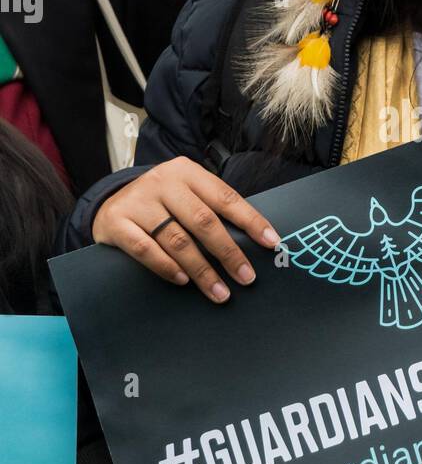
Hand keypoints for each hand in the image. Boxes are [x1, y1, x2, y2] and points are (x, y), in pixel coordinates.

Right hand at [92, 156, 280, 302]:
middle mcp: (162, 182)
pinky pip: (146, 250)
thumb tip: (253, 241)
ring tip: (219, 291)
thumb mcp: (185, 194)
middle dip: (229, 253)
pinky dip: (167, 267)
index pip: (225, 197)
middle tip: (246, 277)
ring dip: (202, 270)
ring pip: (177, 240)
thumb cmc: (160, 203)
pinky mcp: (117, 222)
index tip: (271, 243)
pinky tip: (183, 280)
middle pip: (203, 221)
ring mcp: (138, 201)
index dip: (250, 221)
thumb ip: (211, 209)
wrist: (109, 203)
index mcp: (186, 172)